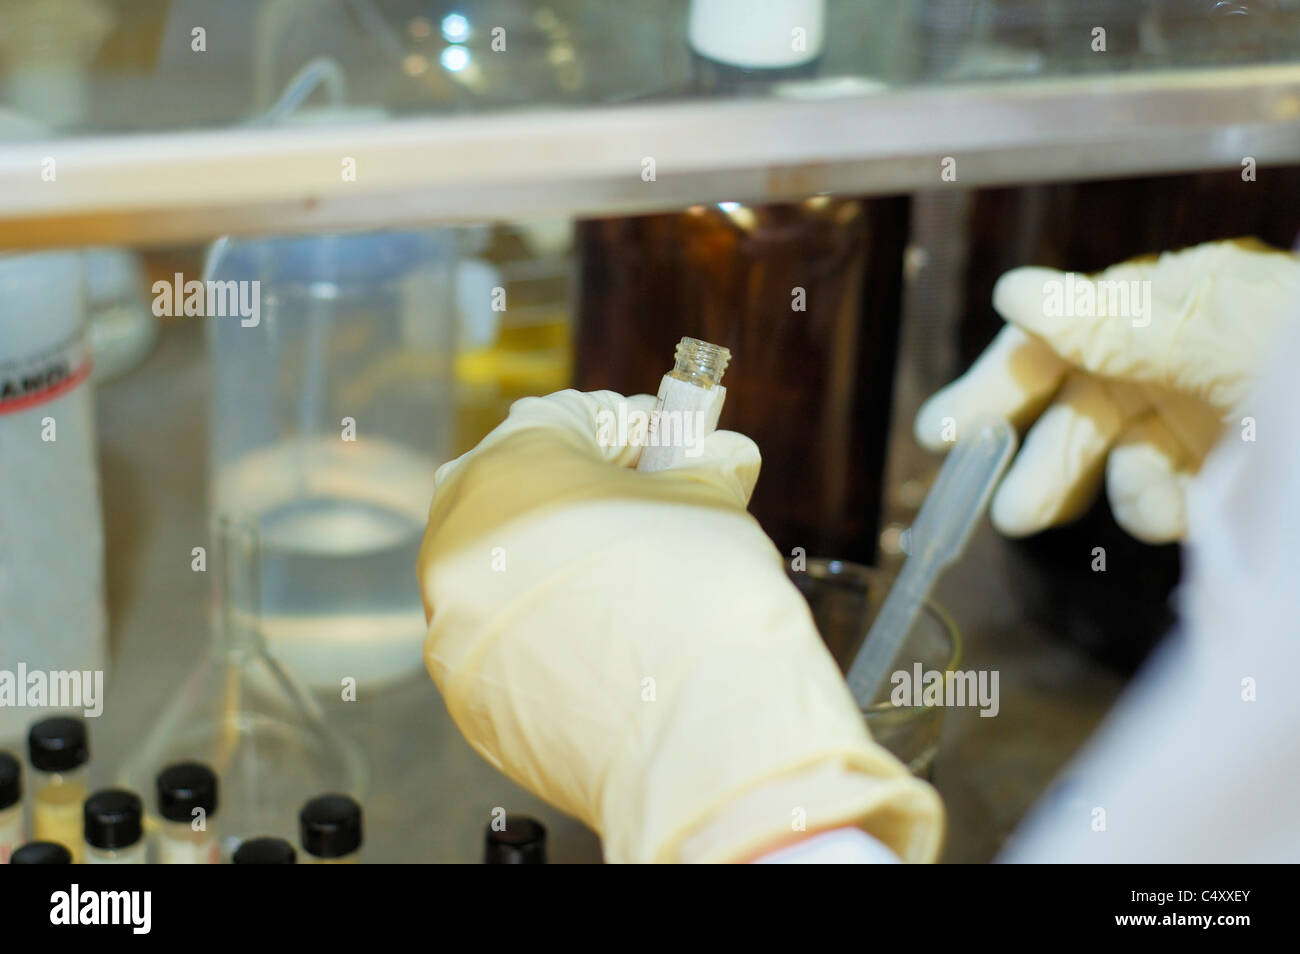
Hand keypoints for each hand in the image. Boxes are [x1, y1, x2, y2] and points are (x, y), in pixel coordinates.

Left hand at [418, 389, 941, 862]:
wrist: (691, 730)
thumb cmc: (692, 591)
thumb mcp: (710, 497)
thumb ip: (704, 462)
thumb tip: (720, 455)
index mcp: (508, 461)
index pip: (576, 417)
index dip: (639, 430)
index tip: (677, 448)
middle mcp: (455, 532)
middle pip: (529, 491)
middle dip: (594, 496)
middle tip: (661, 515)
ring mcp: (448, 616)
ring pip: (511, 568)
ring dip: (567, 566)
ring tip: (639, 590)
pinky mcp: (461, 689)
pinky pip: (510, 637)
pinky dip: (553, 631)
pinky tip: (611, 645)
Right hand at [914, 239, 1299, 542]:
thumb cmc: (1294, 354)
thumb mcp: (1207, 333)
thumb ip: (1108, 319)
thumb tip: (1013, 291)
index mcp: (1158, 308)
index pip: (1052, 341)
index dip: (994, 385)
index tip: (942, 432)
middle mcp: (1166, 359)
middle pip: (1073, 408)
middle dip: (1036, 459)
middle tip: (995, 511)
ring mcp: (1194, 417)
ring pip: (1112, 458)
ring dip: (1093, 491)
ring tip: (1113, 516)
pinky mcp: (1219, 470)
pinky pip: (1162, 492)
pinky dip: (1157, 509)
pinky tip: (1176, 516)